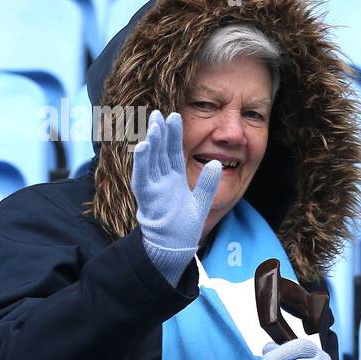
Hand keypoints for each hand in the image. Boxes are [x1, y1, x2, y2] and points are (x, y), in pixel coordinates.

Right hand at [132, 111, 220, 283]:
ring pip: (149, 160)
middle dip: (160, 132)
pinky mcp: (147, 197)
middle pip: (159, 151)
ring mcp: (152, 187)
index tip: (174, 116)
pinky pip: (142, 176)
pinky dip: (142, 162)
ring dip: (151, 142)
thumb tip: (219, 162)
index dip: (173, 134)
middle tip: (158, 112)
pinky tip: (143, 146)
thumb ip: (209, 183)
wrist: (173, 247)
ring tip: (154, 124)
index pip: (173, 152)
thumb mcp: (202, 201)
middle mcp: (160, 180)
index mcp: (173, 179)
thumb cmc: (184, 226)